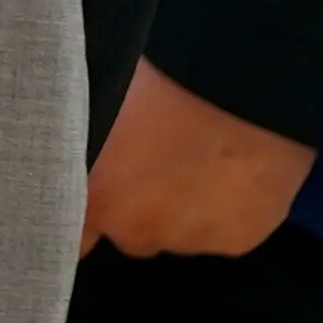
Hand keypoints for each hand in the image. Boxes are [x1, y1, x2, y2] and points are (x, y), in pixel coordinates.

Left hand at [81, 58, 314, 259]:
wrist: (244, 84)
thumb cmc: (164, 82)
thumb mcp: (108, 109)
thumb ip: (96, 148)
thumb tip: (91, 155)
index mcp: (97, 197)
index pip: (78, 236)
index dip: (91, 216)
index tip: (105, 195)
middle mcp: (136, 231)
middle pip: (131, 234)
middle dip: (143, 210)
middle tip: (165, 166)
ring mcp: (189, 241)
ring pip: (181, 235)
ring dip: (188, 213)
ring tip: (208, 167)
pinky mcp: (237, 240)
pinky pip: (226, 233)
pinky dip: (230, 214)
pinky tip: (241, 177)